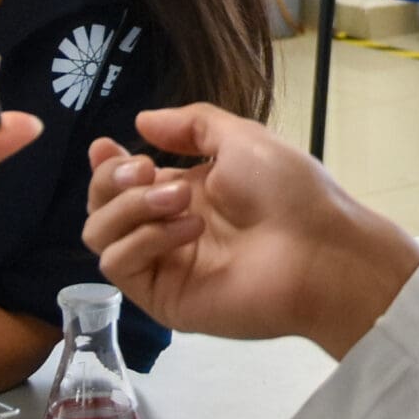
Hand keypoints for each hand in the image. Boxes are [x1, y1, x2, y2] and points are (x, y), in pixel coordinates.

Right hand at [81, 105, 418, 357]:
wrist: (318, 250)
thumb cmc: (288, 192)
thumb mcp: (241, 139)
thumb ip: (190, 125)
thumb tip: (142, 121)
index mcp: (183, 192)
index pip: (121, 182)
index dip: (106, 165)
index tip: (107, 147)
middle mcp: (166, 228)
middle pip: (101, 206)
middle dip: (112, 179)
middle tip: (148, 169)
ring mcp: (163, 265)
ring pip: (100, 235)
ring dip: (130, 207)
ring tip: (181, 200)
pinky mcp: (162, 298)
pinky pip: (120, 266)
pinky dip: (144, 240)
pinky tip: (187, 231)